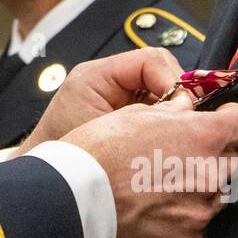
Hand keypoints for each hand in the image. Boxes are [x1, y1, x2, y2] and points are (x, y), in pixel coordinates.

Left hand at [12, 48, 183, 156]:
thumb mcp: (106, 133)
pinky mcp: (126, 110)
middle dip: (177, 96)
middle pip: (162, 71)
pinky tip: (162, 139)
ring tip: (170, 134)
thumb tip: (184, 107)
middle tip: (180, 124)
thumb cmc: (68, 157)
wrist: (52, 178)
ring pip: (164, 91)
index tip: (181, 110)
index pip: (151, 60)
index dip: (173, 81)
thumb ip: (144, 116)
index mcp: (97, 75)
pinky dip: (165, 122)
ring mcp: (119, 93)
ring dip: (173, 111)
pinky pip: (157, 108)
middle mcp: (108, 78)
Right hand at [62, 96, 237, 237]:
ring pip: (215, 193)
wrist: (73, 198)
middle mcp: (210, 174)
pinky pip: (195, 223)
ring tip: (159, 184)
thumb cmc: (98, 151)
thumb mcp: (136, 114)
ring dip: (198, 185)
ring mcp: (200, 210)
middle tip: (180, 154)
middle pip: (232, 160)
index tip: (224, 122)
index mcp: (202, 136)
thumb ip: (174, 111)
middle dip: (214, 154)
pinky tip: (152, 207)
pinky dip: (180, 215)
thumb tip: (189, 109)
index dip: (234, 119)